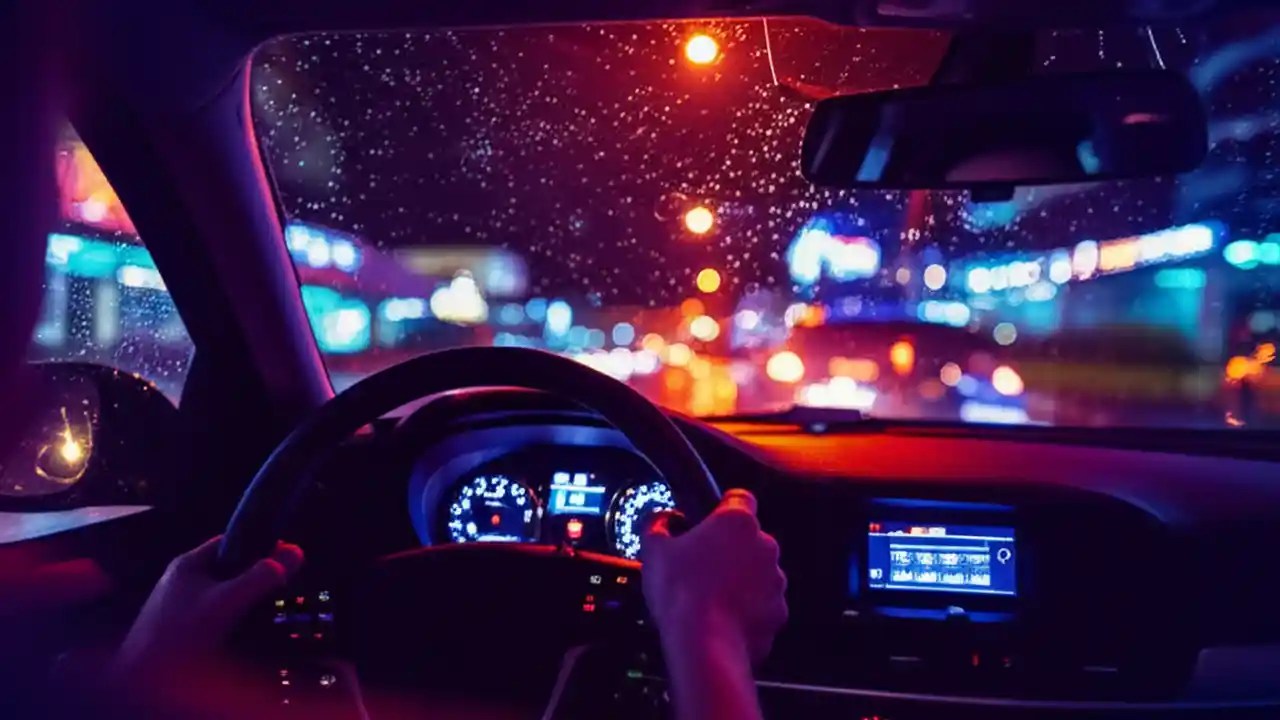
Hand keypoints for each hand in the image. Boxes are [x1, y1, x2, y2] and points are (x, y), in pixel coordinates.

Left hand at [114, 536, 302, 676]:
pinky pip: (212, 616)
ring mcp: (177, 606)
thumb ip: (260, 578)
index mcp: (187, 564)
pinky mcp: (178, 629)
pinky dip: (229, 620)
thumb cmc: (181, 634)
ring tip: (263, 612)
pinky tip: (241, 633)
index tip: (282, 559)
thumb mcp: (226, 602)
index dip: (256, 546)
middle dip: (252, 577)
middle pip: (226, 570)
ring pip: (219, 594)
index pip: (228, 542)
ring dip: (241, 601)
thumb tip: (296, 552)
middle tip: (278, 589)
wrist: (142, 679)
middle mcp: (180, 581)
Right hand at [642, 489, 787, 665]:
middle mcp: (765, 546)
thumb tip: (661, 520)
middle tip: (701, 565)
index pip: (739, 498)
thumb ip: (657, 524)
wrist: (704, 644)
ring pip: (758, 572)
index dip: (722, 508)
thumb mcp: (653, 550)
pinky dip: (748, 609)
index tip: (708, 521)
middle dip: (729, 549)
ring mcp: (775, 580)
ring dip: (740, 579)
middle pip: (749, 539)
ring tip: (710, 596)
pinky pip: (763, 604)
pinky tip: (723, 618)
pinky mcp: (778, 612)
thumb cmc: (681, 592)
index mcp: (737, 522)